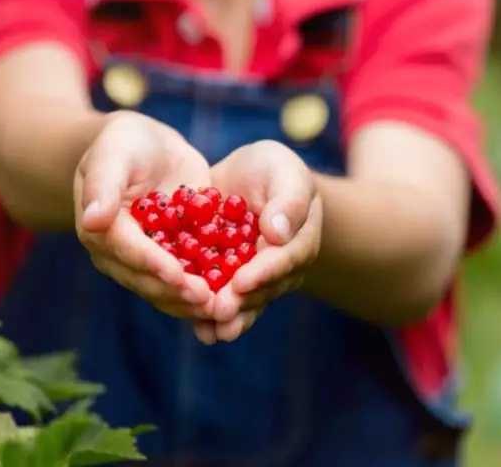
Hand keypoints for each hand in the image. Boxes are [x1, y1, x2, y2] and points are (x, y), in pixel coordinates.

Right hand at [74, 111, 213, 318]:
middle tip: (207, 301)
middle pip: (147, 279)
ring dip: (191, 301)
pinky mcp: (170, 259)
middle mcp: (119, 253)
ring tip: (220, 308)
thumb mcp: (114, 153)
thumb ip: (103, 184)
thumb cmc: (126, 143)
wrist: (148, 147)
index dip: (153, 266)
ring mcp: (145, 261)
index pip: (128, 252)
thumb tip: (92, 221)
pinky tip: (230, 299)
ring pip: (166, 288)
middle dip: (177, 292)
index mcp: (101, 230)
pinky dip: (206, 290)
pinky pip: (186, 280)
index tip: (178, 277)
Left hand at [198, 141, 321, 343]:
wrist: (248, 180)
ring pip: (247, 303)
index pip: (285, 259)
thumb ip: (288, 199)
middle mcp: (283, 267)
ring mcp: (260, 279)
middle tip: (219, 312)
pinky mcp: (235, 284)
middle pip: (265, 289)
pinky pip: (228, 302)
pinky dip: (213, 319)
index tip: (242, 281)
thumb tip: (278, 234)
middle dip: (241, 302)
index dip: (264, 272)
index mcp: (300, 239)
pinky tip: (200, 332)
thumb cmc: (271, 170)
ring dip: (228, 319)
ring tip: (210, 330)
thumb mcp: (283, 171)